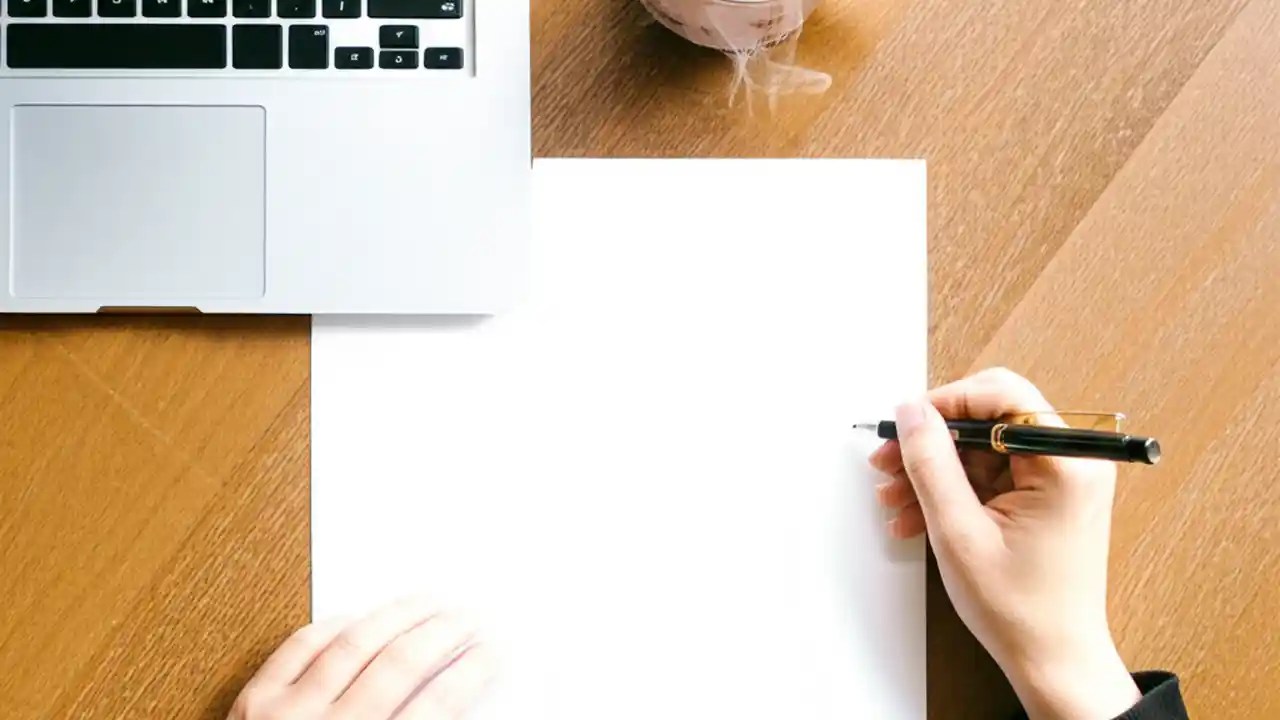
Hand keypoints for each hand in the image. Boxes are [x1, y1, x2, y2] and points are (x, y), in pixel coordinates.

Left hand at [230, 597, 494, 719]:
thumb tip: (454, 706)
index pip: (438, 705)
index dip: (470, 672)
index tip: (489, 654)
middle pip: (402, 663)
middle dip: (444, 633)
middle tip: (467, 619)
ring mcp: (288, 712)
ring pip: (355, 642)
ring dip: (398, 615)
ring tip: (426, 602)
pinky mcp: (254, 701)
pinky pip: (300, 645)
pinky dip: (332, 625)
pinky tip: (356, 617)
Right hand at [871, 368, 1140, 719]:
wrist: (1053, 661)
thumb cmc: (1021, 609)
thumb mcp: (959, 532)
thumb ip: (931, 464)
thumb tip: (912, 412)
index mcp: (1066, 464)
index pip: (1002, 395)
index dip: (947, 402)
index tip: (907, 424)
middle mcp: (1072, 462)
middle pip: (988, 418)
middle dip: (933, 440)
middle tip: (890, 460)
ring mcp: (1059, 480)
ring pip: (981, 448)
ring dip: (933, 470)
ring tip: (894, 499)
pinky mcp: (1045, 497)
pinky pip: (989, 475)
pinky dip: (951, 491)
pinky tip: (916, 515)